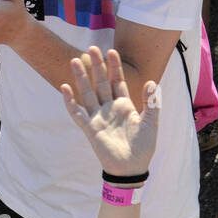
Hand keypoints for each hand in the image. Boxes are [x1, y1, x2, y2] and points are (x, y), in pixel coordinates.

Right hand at [61, 45, 158, 176]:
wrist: (132, 170)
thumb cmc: (143, 148)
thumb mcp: (151, 123)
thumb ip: (151, 103)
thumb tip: (152, 82)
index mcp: (124, 106)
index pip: (118, 81)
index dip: (114, 67)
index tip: (111, 51)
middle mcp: (109, 108)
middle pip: (101, 83)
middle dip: (96, 66)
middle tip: (91, 48)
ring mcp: (98, 117)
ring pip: (88, 93)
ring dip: (81, 78)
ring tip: (75, 61)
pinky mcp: (90, 129)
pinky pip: (77, 113)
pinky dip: (70, 102)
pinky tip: (65, 88)